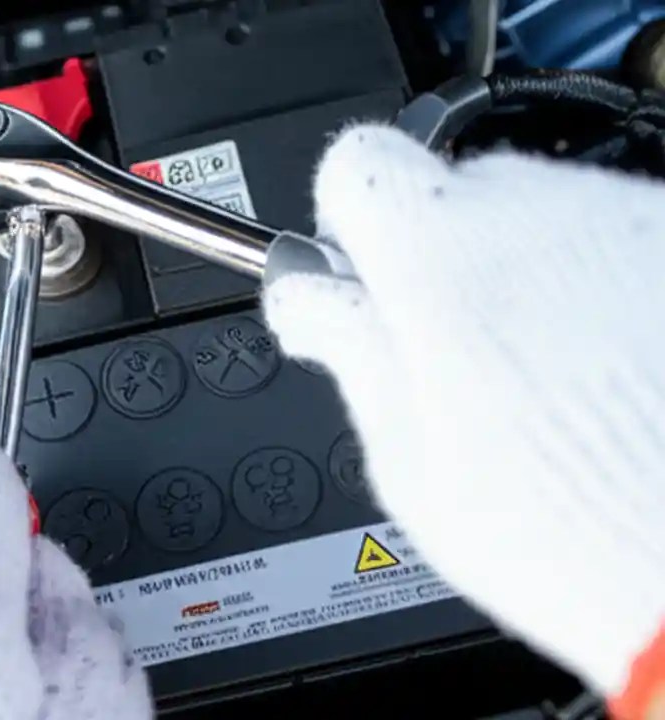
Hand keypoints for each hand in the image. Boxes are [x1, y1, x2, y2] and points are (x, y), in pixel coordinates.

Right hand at [263, 125, 664, 694]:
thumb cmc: (571, 539)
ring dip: (520, 278)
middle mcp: (545, 215)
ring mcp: (632, 223)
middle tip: (450, 362)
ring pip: (538, 217)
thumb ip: (350, 351)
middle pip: (449, 192)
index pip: (356, 164)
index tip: (355, 281)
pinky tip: (602, 375)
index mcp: (445, 258)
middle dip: (433, 262)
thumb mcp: (409, 461)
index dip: (342, 227)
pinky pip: (612, 242)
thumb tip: (309, 301)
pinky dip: (594, 289)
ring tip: (541, 386)